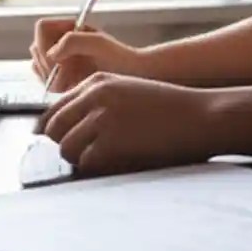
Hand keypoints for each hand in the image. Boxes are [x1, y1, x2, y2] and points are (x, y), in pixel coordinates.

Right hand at [28, 18, 146, 92]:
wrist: (132, 75)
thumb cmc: (120, 56)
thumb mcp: (98, 44)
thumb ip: (73, 41)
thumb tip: (51, 54)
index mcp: (69, 26)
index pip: (41, 28)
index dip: (46, 44)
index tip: (59, 60)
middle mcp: (61, 40)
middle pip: (37, 49)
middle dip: (49, 64)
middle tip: (70, 72)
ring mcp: (59, 58)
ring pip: (37, 66)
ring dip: (52, 76)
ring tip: (75, 79)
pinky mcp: (60, 76)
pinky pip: (44, 80)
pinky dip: (55, 85)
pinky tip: (73, 86)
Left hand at [35, 72, 217, 175]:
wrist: (202, 116)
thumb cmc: (170, 109)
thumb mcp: (128, 91)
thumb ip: (98, 103)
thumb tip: (68, 130)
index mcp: (97, 81)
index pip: (55, 107)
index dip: (50, 128)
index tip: (51, 140)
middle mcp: (94, 96)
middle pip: (54, 128)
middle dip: (64, 144)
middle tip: (81, 156)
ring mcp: (101, 118)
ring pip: (66, 148)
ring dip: (80, 159)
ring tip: (101, 161)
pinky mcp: (111, 142)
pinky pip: (87, 163)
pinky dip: (96, 169)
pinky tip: (114, 165)